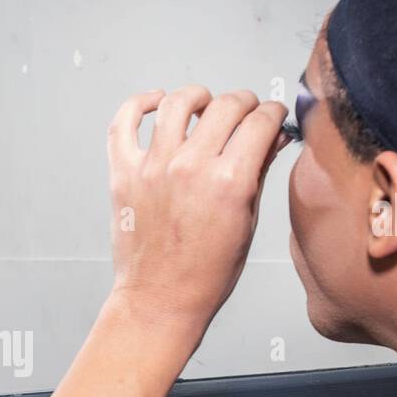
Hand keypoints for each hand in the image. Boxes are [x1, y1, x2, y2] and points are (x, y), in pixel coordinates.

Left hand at [106, 85, 287, 340]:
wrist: (160, 300)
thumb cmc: (204, 275)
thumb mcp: (247, 223)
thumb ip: (259, 173)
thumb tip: (272, 140)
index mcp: (228, 182)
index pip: (259, 122)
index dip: (272, 112)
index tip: (272, 115)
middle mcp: (190, 168)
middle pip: (225, 105)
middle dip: (243, 102)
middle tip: (245, 111)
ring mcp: (153, 168)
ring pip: (177, 103)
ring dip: (197, 96)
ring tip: (203, 103)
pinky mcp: (124, 173)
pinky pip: (124, 122)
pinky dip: (140, 103)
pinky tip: (156, 102)